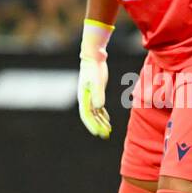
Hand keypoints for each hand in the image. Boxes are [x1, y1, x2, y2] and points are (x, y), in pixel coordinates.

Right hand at [78, 20, 112, 138]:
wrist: (93, 57)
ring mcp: (90, 96)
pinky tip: (107, 119)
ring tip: (108, 130)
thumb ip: (98, 95)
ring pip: (95, 113)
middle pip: (91, 117)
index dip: (92, 125)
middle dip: (98, 126)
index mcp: (83, 98)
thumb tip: (98, 108)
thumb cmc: (94, 69)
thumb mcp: (97, 82)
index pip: (86, 116)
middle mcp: (85, 99)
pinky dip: (102, 114)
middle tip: (105, 135)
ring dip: (101, 122)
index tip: (98, 133)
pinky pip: (98, 107)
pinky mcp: (95, 93)